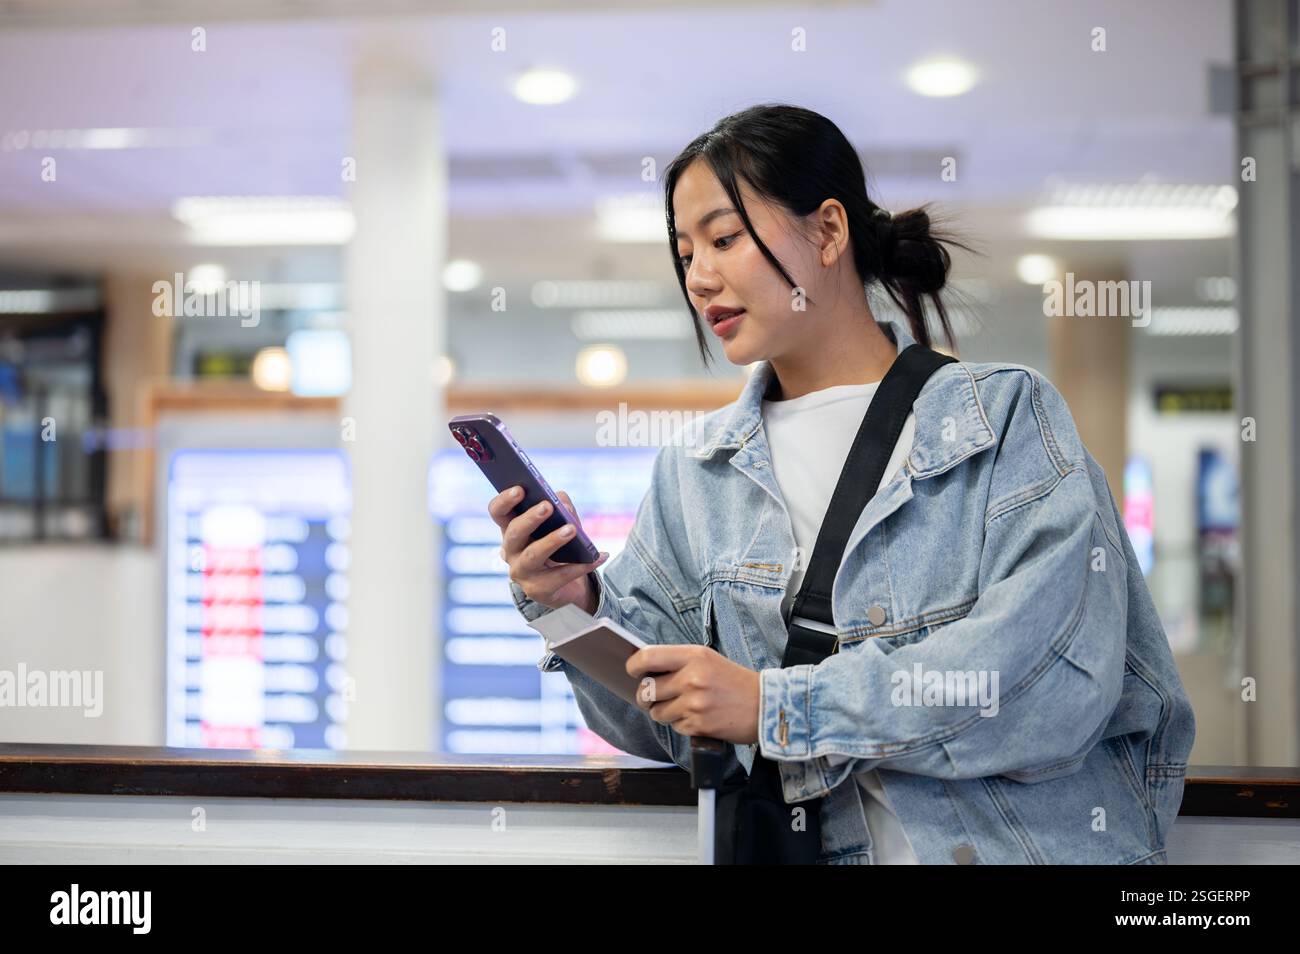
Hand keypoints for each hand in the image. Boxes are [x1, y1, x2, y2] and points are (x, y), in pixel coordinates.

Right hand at [490, 486, 607, 612]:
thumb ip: (562, 508)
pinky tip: (598, 556)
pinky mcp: (537, 591)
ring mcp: (521, 573)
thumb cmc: (560, 547)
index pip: (498, 512)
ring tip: (571, 529)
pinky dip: (581, 566)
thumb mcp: (561, 524)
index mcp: (511, 530)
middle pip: (514, 532)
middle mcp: (510, 551)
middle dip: (530, 518)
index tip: (520, 489)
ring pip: (533, 554)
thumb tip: (563, 504)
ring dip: (552, 540)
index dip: (505, 500)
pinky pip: (559, 576)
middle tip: (548, 506)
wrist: (566, 587)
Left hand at [626, 644, 759, 744]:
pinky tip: (696, 717)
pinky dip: (680, 724)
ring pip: (656, 712)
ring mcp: (694, 703)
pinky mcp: (698, 725)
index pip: (648, 656)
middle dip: (646, 696)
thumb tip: (644, 670)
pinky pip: (674, 726)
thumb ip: (678, 662)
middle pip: (647, 689)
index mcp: (694, 655)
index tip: (633, 671)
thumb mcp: (708, 660)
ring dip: (663, 712)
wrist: (765, 705)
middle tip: (653, 696)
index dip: (634, 665)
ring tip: (682, 707)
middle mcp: (692, 678)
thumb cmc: (734, 682)